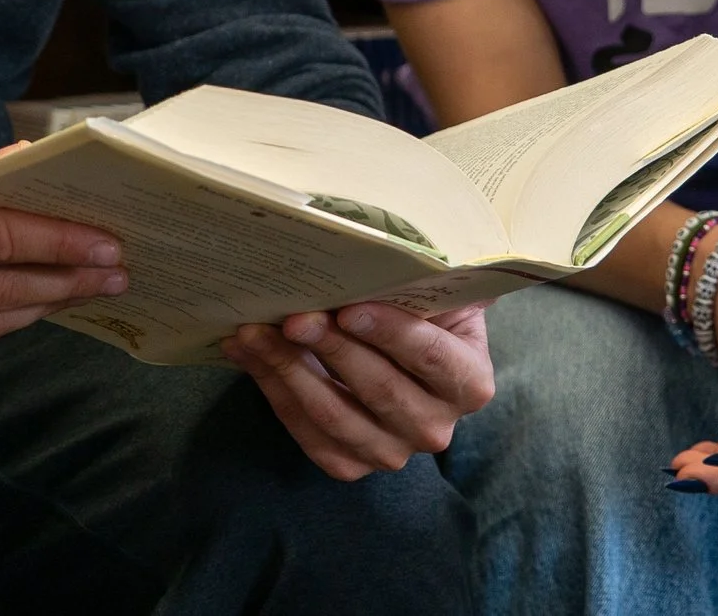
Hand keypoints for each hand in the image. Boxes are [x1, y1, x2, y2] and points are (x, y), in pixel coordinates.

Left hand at [222, 302, 494, 480]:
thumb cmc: (419, 313)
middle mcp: (436, 427)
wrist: (405, 355)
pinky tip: (248, 356)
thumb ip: (420, 280)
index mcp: (469, 381)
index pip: (431, 357)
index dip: (391, 333)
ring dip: (288, 371)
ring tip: (253, 333)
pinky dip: (274, 392)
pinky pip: (308, 435)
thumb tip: (380, 252)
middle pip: (379, 389)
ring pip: (335, 417)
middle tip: (292, 317)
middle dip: (330, 349)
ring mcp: (393, 453)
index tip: (349, 309)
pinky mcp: (352, 465)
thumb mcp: (433, 292)